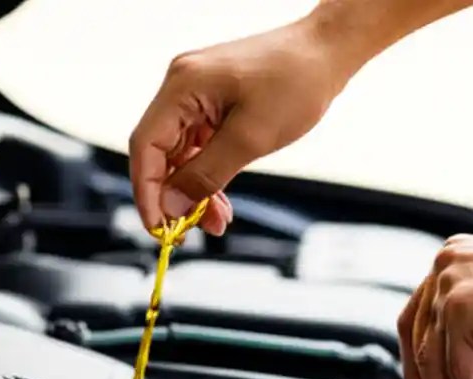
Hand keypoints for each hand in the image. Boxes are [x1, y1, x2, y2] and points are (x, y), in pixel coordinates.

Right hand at [129, 18, 353, 234]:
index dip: (147, 191)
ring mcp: (197, 95)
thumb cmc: (296, 82)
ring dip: (193, 190)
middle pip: (159, 152)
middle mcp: (182, 87)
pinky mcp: (213, 103)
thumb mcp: (250, 138)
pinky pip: (198, 146)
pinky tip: (220, 200)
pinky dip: (207, 174)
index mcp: (183, 86)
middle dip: (174, 196)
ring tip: (216, 222)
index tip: (159, 228)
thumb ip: (207, 175)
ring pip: (180, 154)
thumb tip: (172, 207)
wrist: (327, 53)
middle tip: (189, 232)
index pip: (146, 146)